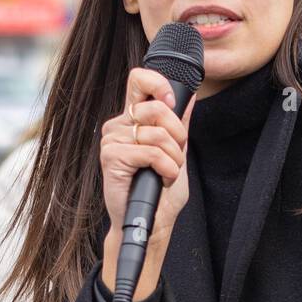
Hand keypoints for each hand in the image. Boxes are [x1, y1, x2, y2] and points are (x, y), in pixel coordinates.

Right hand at [99, 66, 196, 289]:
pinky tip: (164, 177)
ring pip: (157, 133)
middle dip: (178, 133)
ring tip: (169, 172)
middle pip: (156, 107)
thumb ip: (180, 124)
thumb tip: (190, 97)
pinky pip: (151, 152)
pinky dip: (166, 166)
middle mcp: (119, 125)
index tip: (173, 101)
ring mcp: (112, 140)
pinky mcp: (111, 157)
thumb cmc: (161, 191)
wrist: (151, 222)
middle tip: (178, 154)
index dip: (158, 83)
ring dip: (174, 156)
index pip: (139, 80)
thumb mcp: (177, 152)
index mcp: (133, 119)